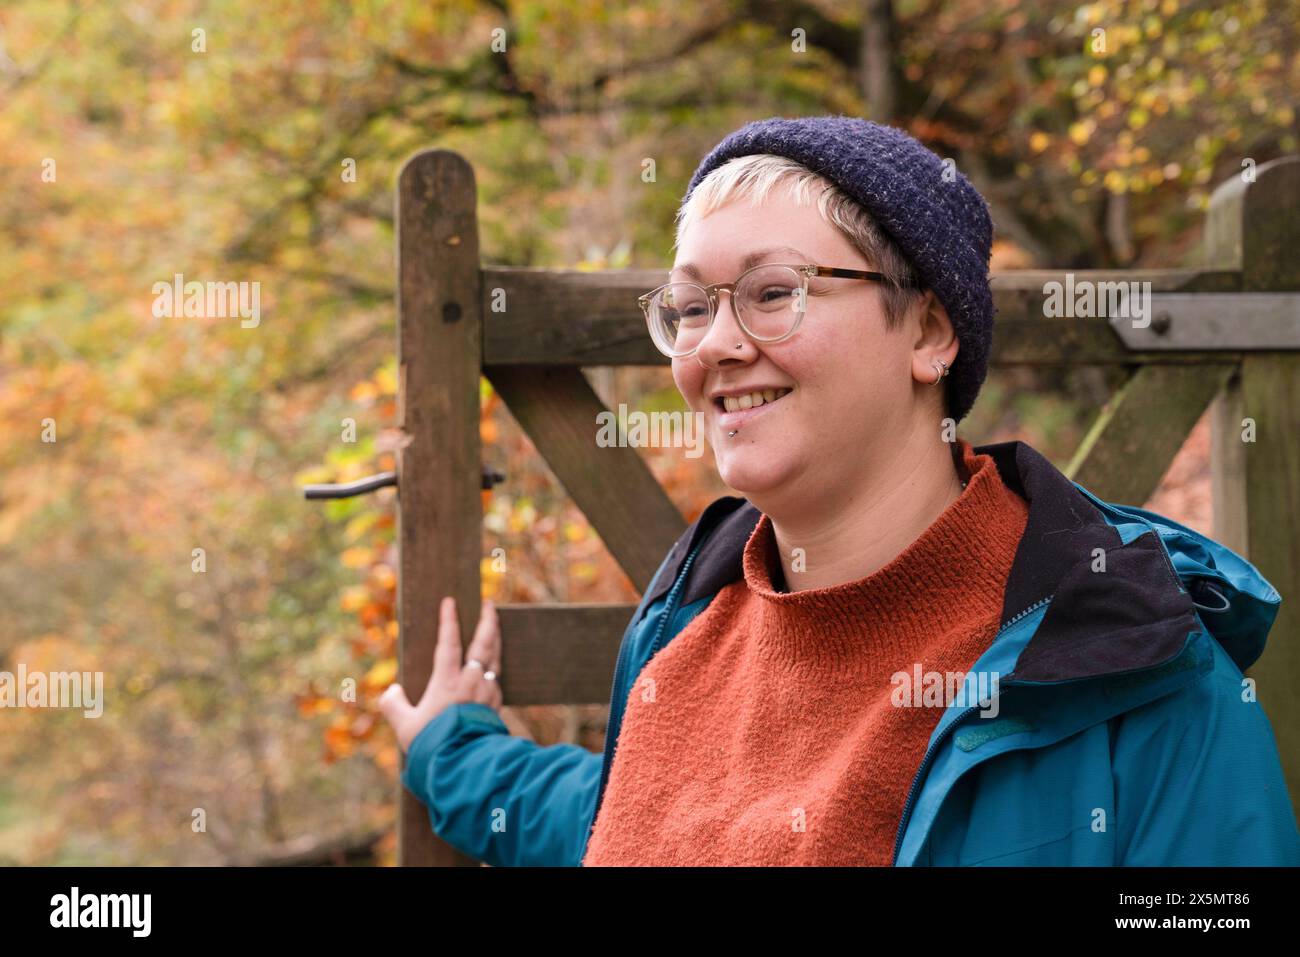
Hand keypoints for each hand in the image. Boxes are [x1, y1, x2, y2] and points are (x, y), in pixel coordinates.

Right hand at [379, 595, 501, 752]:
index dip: (449, 620)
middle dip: (488, 620)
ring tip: (495, 628)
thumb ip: (393, 705)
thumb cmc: (432, 745)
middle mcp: (471, 682)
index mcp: (447, 681)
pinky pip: (497, 679)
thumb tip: (390, 691)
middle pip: (484, 643)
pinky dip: (496, 666)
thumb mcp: (404, 726)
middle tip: (489, 603)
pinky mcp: (496, 706)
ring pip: (495, 659)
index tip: (449, 601)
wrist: (464, 766)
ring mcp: (487, 693)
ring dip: (496, 640)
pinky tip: (494, 668)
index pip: (449, 642)